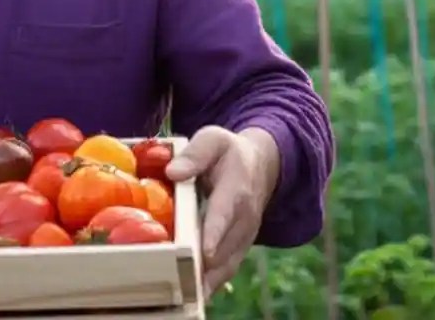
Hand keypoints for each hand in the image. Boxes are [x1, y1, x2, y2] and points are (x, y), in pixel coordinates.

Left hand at [163, 125, 280, 299]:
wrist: (261, 164)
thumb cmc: (229, 151)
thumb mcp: (213, 140)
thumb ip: (195, 153)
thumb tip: (173, 172)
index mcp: (236, 189)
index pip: (224, 213)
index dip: (214, 233)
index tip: (203, 252)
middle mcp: (245, 217)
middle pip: (226, 246)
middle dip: (206, 265)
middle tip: (183, 282)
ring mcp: (245, 235)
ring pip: (229, 262)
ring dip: (210, 280)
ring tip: (189, 295)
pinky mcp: (241, 245)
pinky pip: (229, 267)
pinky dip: (214, 282)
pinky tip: (196, 295)